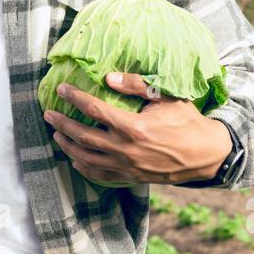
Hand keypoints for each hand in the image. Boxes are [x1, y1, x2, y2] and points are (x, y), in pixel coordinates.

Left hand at [42, 72, 231, 185]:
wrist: (205, 154)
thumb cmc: (186, 121)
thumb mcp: (165, 97)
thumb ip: (136, 85)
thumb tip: (109, 77)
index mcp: (133, 127)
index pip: (94, 109)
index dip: (74, 98)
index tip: (61, 89)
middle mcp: (126, 149)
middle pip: (83, 136)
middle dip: (62, 123)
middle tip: (48, 113)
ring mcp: (127, 166)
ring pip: (87, 158)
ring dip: (68, 146)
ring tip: (56, 134)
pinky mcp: (131, 177)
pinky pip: (100, 175)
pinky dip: (84, 168)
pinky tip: (75, 159)